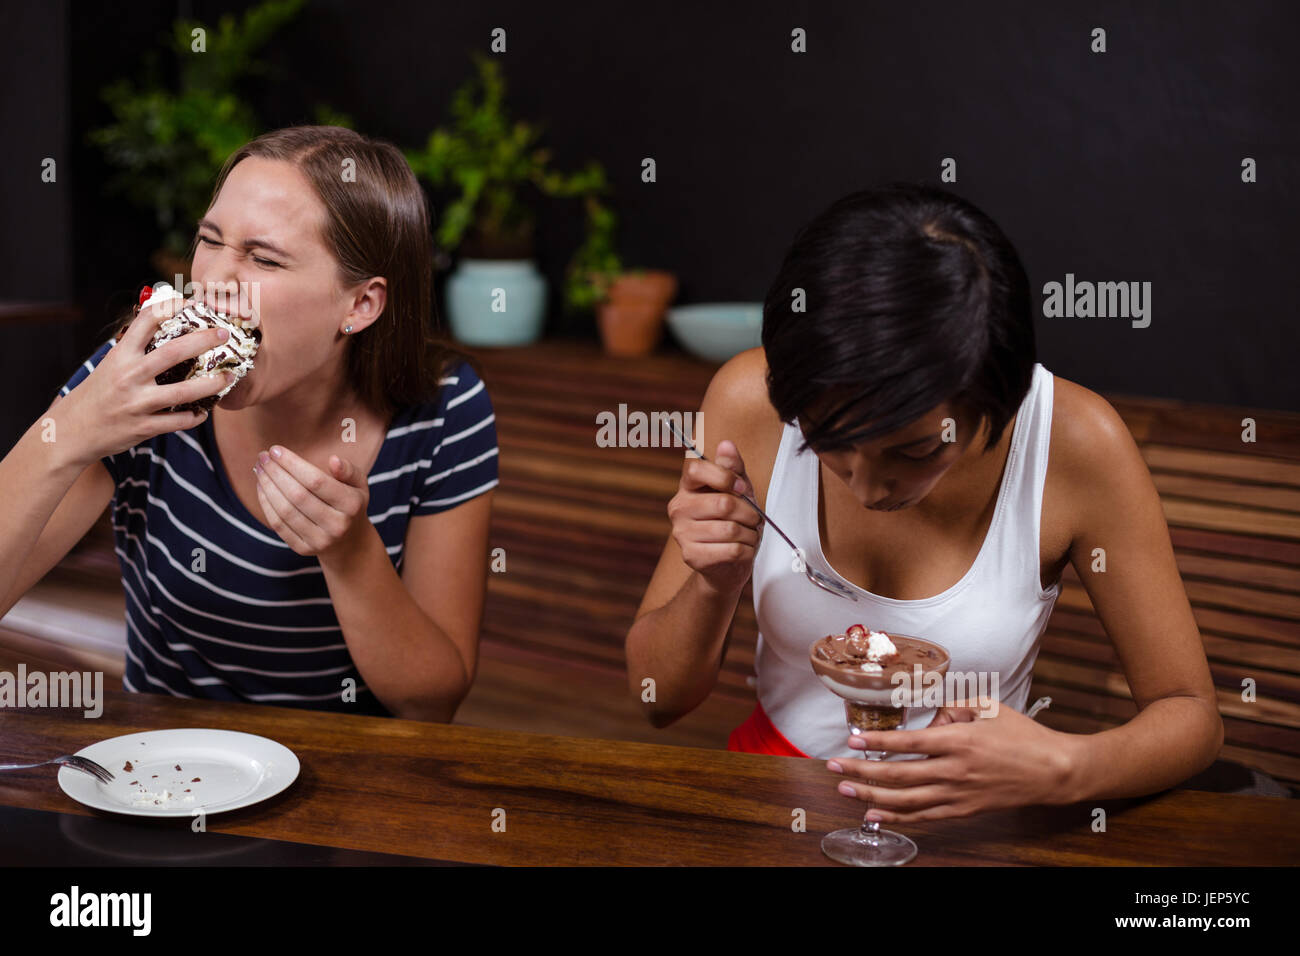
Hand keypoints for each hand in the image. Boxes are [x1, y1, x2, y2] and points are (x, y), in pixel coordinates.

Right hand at [53, 291, 234, 468]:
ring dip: (212, 384)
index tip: (193, 302)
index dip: (173, 307)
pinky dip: (195, 416)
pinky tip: (204, 411)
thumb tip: (161, 319)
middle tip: (225, 334)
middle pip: (174, 352)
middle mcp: (129, 376)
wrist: (71, 432)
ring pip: (183, 391)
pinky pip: (179, 421)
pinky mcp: (143, 427)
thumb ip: (135, 346)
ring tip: (229, 377)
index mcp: (120, 355)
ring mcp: (137, 403)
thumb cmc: (96, 393)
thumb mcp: (110, 363)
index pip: (147, 320)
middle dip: (204, 340)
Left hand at [253, 446, 370, 561]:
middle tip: (262, 457)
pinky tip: (261, 487)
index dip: (293, 464)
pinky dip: (266, 504)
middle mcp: (337, 525)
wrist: (349, 542)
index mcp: (351, 505)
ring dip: (267, 487)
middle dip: (276, 473)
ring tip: (259, 470)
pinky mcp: (303, 549)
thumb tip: (334, 460)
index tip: (276, 450)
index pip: (316, 481)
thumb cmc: (350, 504)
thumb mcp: (358, 485)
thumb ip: (349, 470)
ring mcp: (320, 540)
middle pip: (298, 496)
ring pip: (285, 511)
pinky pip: (278, 525)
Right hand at [667, 438, 762, 594]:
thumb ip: (732, 467)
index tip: (740, 487)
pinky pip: (731, 550)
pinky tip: (743, 549)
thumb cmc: (733, 521)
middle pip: (723, 504)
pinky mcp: (692, 556)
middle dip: (749, 513)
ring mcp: (682, 534)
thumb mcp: (738, 490)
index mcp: (687, 488)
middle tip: (754, 519)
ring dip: (750, 534)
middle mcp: (678, 508)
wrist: (726, 564)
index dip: (723, 476)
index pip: (696, 469)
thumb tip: (726, 444)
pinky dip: (747, 550)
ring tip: (749, 535)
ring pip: (730, 529)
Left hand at [825, 700, 1078, 822]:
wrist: (1053, 771)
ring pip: (905, 800)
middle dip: (861, 770)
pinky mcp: (964, 810)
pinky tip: (875, 813)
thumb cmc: (1021, 735)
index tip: (852, 739)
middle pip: (898, 774)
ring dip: (871, 795)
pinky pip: (924, 816)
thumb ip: (952, 707)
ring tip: (844, 789)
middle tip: (833, 765)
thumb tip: (928, 718)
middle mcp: (954, 770)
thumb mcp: (987, 706)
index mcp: (958, 740)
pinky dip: (897, 817)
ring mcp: (958, 794)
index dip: (876, 742)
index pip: (908, 743)